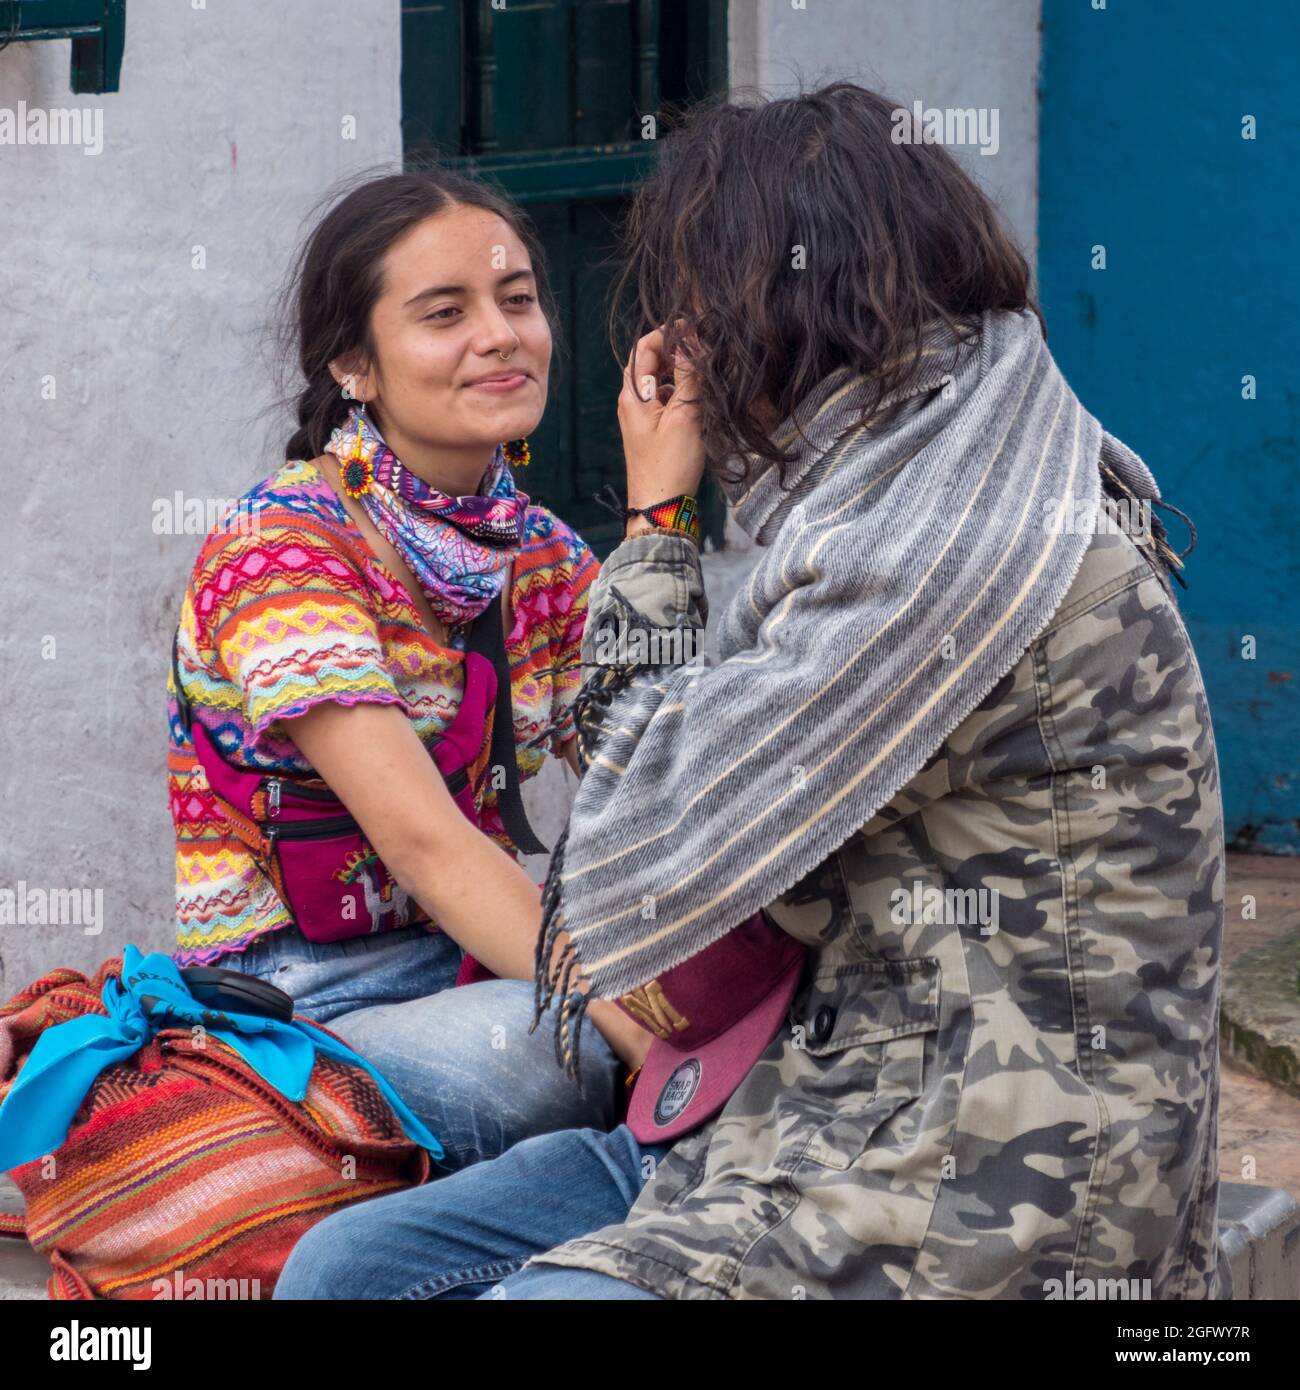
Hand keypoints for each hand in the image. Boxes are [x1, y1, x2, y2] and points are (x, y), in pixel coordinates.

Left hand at [618, 327, 705, 511]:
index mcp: (633, 394)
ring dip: (679, 370)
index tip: (695, 329)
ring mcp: (641, 417)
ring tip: (705, 371)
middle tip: (703, 348)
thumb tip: (692, 340)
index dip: (668, 333)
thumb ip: (688, 376)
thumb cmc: (670, 465)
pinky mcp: (652, 430)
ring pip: (658, 380)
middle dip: (675, 349)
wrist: (660, 508)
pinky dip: (680, 391)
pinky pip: (664, 399)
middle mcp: (632, 401)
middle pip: (649, 361)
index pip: (644, 347)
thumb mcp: (683, 415)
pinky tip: (699, 397)